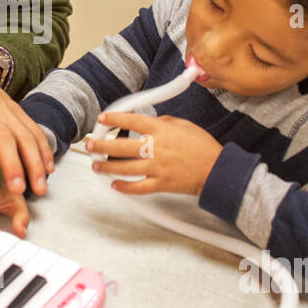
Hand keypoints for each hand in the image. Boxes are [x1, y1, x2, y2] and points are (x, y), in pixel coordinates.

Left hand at [0, 55, 53, 197]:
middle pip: (2, 137)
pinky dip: (43, 150)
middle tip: (18, 190)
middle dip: (12, 165)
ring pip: (24, 135)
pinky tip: (48, 168)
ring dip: (34, 162)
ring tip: (40, 186)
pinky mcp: (18, 109)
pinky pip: (34, 130)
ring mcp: (5, 108)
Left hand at [86, 112, 222, 195]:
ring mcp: (157, 168)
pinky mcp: (161, 184)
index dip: (115, 119)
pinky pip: (138, 187)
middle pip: (122, 146)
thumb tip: (151, 121)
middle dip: (102, 145)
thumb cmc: (203, 146)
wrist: (217, 170)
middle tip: (90, 144)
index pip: (133, 121)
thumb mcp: (185, 125)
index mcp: (162, 131)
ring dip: (107, 167)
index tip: (103, 119)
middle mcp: (156, 148)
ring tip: (96, 165)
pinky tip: (114, 184)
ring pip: (125, 168)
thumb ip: (165, 122)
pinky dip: (124, 187)